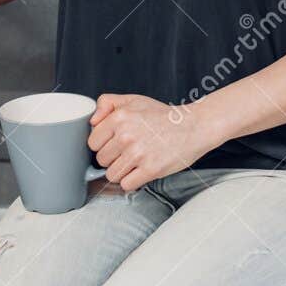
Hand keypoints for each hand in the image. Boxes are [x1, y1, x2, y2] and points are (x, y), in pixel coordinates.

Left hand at [87, 93, 215, 190]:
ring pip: (112, 174)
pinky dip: (132, 181)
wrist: (194, 126)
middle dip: (113, 158)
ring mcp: (138, 153)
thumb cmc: (163, 116)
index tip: (115, 143)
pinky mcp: (150, 169)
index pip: (93, 143)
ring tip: (135, 162)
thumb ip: (107, 103)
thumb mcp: (134, 100)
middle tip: (128, 152)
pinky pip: (126, 184)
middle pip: (101, 160)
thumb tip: (91, 121)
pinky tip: (141, 171)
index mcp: (120, 117)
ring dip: (122, 172)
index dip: (103, 145)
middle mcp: (126, 135)